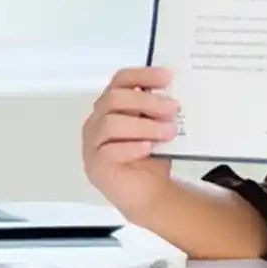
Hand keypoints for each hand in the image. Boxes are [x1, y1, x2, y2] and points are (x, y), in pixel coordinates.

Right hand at [81, 66, 180, 221]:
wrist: (147, 193)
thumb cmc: (150, 156)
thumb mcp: (156, 126)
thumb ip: (158, 110)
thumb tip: (173, 93)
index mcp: (111, 105)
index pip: (121, 80)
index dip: (142, 74)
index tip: (167, 77)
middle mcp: (97, 120)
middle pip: (114, 99)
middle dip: (146, 101)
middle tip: (173, 107)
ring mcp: (92, 143)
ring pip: (111, 124)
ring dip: (144, 126)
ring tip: (168, 132)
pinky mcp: (95, 165)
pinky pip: (110, 151)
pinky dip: (132, 147)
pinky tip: (149, 147)